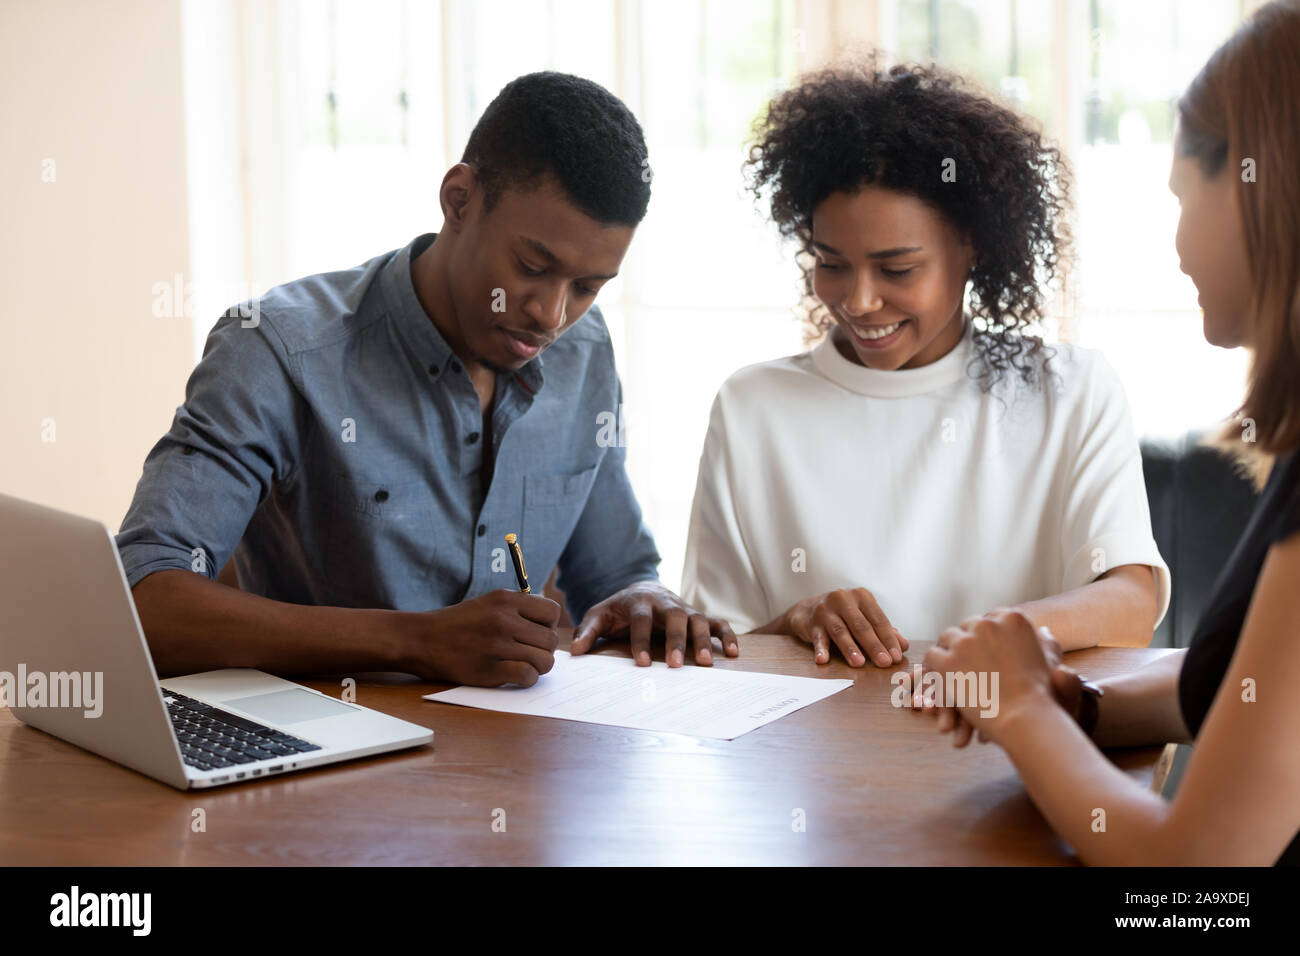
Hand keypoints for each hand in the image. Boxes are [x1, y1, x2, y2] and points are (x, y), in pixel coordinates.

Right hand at [408, 590, 560, 686]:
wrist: (422, 639)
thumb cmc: (458, 623)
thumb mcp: (488, 602)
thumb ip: (518, 608)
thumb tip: (548, 620)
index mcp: (506, 600)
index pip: (552, 612)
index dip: (549, 625)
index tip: (536, 632)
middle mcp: (504, 620)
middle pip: (551, 640)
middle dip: (545, 649)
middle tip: (530, 653)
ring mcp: (497, 645)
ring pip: (545, 660)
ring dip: (538, 666)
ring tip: (523, 664)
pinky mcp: (490, 670)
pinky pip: (528, 676)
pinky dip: (526, 679)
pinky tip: (514, 675)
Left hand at [570, 581, 739, 666]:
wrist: (642, 588)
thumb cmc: (619, 609)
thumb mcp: (599, 615)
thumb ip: (587, 631)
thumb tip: (575, 653)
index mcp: (640, 601)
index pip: (642, 619)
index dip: (641, 640)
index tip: (643, 664)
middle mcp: (666, 603)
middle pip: (675, 617)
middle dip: (676, 641)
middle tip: (676, 666)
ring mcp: (684, 608)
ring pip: (698, 620)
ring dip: (703, 640)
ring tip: (705, 663)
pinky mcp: (698, 615)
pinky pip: (717, 623)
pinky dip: (727, 635)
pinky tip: (733, 653)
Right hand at [782, 588, 906, 666]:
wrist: (808, 610)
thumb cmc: (843, 616)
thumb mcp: (863, 618)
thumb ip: (883, 631)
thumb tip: (903, 646)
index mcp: (861, 596)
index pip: (878, 619)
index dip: (888, 638)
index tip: (896, 656)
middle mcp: (843, 599)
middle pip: (861, 626)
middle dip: (874, 645)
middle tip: (884, 662)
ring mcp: (825, 610)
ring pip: (840, 631)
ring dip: (850, 648)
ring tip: (859, 663)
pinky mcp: (811, 622)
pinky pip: (817, 638)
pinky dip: (821, 649)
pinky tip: (823, 660)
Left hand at [916, 608, 1056, 745]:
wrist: (1027, 717)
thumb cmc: (1043, 694)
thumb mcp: (1051, 661)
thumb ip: (1046, 643)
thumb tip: (1043, 630)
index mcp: (1012, 618)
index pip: (991, 620)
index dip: (987, 637)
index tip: (987, 652)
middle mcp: (987, 624)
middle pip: (968, 627)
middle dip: (967, 643)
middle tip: (966, 662)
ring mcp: (965, 642)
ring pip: (948, 638)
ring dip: (949, 652)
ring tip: (952, 669)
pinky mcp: (947, 661)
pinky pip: (933, 656)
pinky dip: (934, 666)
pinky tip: (940, 678)